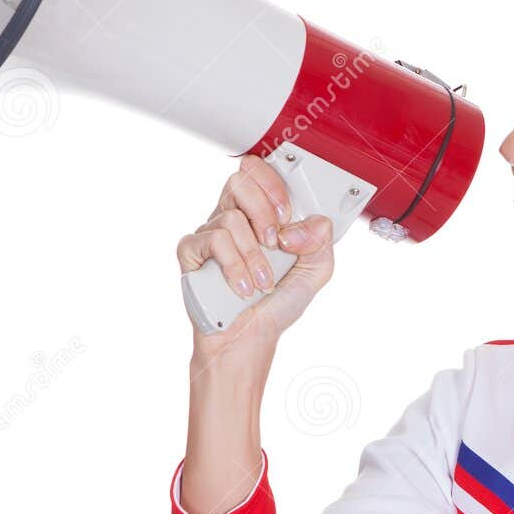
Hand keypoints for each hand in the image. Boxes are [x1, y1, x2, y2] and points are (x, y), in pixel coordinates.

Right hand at [176, 153, 335, 362]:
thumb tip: (312, 222)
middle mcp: (234, 219)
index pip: (260, 173)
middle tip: (275, 242)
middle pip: (240, 181)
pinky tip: (242, 287)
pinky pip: (213, 241)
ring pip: (231, 217)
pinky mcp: (192, 252)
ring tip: (261, 280)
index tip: (288, 213)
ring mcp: (211, 234)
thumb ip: (321, 242)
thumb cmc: (276, 305)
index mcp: (261, 215)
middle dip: (264, 212)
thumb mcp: (315, 271)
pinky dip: (234, 267)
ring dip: (254, 255)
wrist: (250, 340)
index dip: (274, 183)